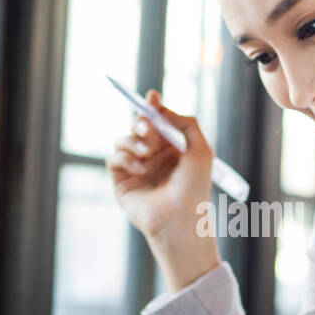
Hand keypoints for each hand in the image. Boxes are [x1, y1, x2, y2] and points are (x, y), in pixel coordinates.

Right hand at [106, 90, 215, 239]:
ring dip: (132, 140)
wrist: (180, 218)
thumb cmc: (195, 188)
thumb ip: (186, 123)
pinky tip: (140, 167)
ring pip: (122, 140)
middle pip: (137, 127)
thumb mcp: (201, 150)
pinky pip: (113, 158)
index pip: (158, 122)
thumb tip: (162, 110)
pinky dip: (125, 157)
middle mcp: (152, 158)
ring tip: (146, 152)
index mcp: (172, 149)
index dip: (153, 107)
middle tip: (147, 127)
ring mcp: (136, 169)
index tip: (153, 96)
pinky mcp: (121, 182)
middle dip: (140, 122)